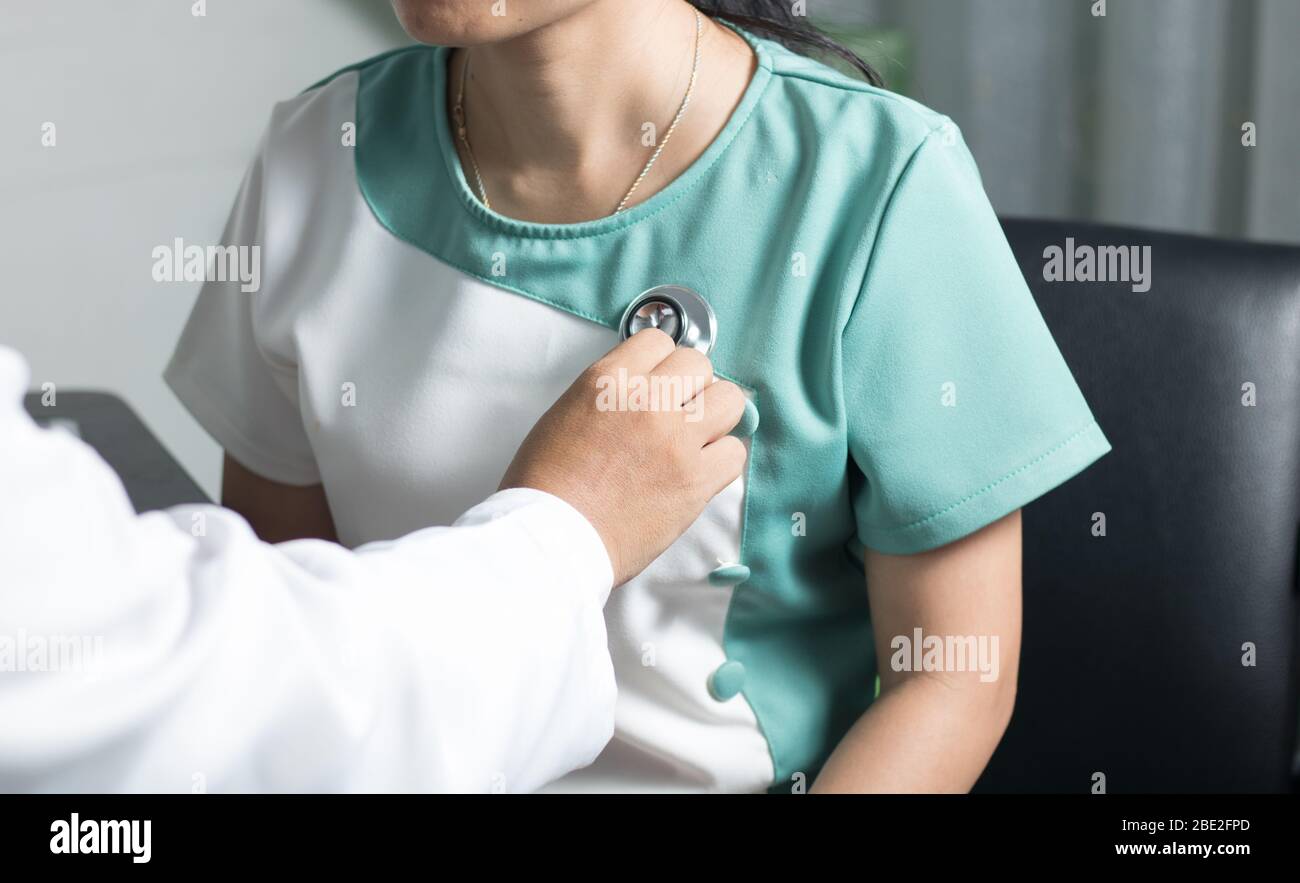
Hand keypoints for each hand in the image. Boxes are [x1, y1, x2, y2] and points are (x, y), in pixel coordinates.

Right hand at [500, 329, 746, 586]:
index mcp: (607, 381)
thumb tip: (643, 388)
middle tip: (677, 411)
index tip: (659, 380)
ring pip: (729, 400)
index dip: (660, 362)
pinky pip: (734, 453)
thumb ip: (610, 393)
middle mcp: (647, 401)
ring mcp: (676, 440)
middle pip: (699, 365)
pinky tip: (700, 469)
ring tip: (696, 437)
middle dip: (690, 385)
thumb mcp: (565, 414)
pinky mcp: (695, 480)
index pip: (659, 340)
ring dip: (715, 416)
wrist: (551, 538)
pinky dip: (721, 460)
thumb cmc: (546, 485)